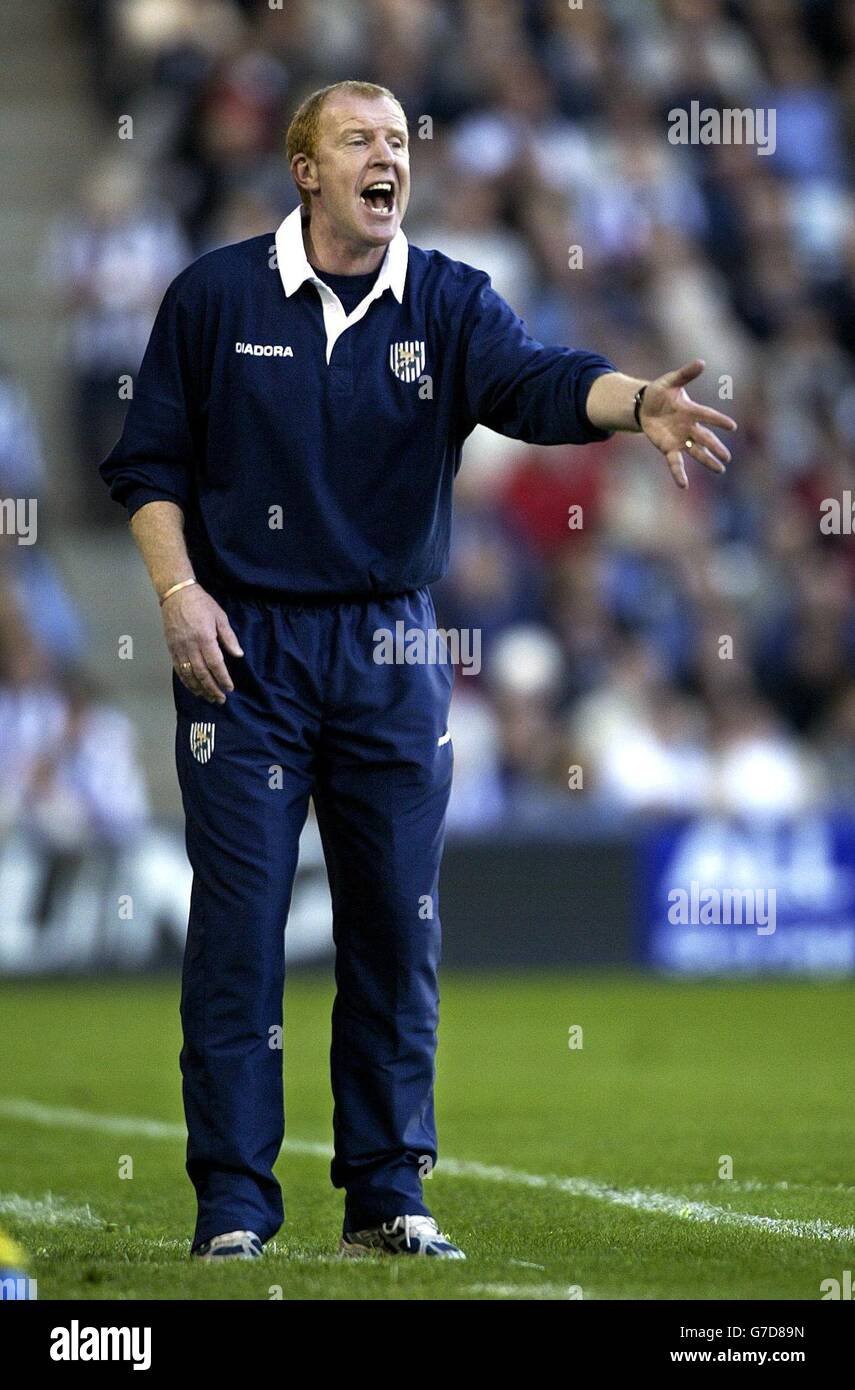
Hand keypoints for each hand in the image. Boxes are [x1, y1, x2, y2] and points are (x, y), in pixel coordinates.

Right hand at [163, 584, 242, 703]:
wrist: (176, 594)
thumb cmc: (201, 604)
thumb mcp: (220, 617)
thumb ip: (229, 637)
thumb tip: (238, 655)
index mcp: (205, 638)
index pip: (215, 664)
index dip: (222, 678)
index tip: (229, 688)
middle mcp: (190, 646)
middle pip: (202, 673)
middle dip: (212, 688)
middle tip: (220, 699)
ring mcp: (179, 648)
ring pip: (189, 674)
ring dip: (199, 688)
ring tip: (208, 697)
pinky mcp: (171, 649)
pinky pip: (178, 669)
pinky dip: (186, 681)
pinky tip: (193, 688)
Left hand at [640, 359, 736, 487]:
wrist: (644, 405)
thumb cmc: (660, 392)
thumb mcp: (671, 381)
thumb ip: (685, 374)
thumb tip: (701, 362)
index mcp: (691, 410)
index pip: (707, 416)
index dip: (718, 421)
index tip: (732, 427)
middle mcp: (689, 427)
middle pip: (705, 438)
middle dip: (716, 447)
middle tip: (728, 457)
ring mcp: (680, 439)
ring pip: (696, 452)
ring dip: (707, 461)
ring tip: (720, 469)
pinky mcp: (668, 448)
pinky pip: (675, 462)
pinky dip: (679, 473)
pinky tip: (683, 485)